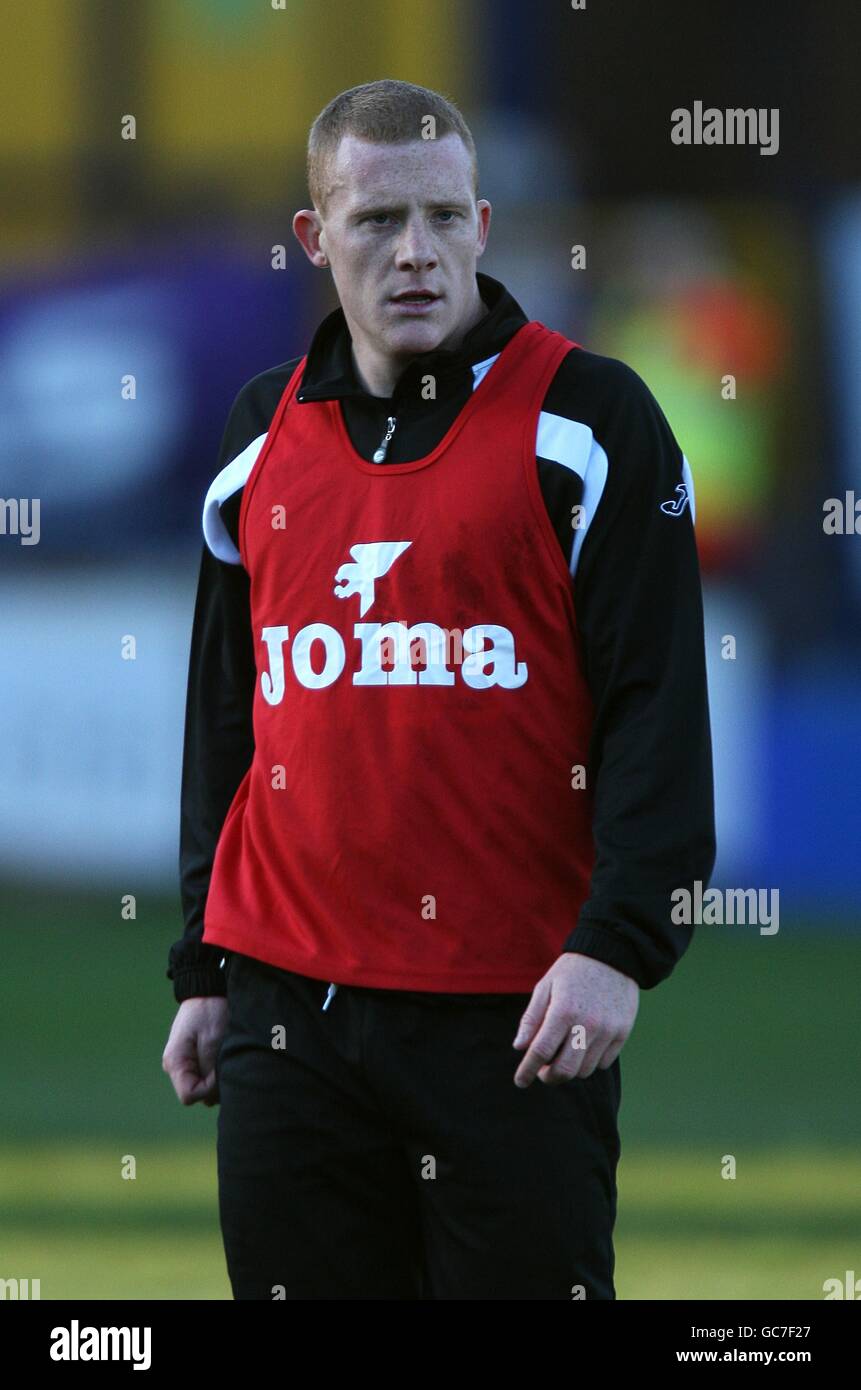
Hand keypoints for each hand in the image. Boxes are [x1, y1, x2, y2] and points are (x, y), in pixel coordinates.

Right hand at [162, 996, 228, 1106]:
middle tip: (225, 1060)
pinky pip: (205, 1076)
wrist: (205, 991)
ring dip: (217, 1077)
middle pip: (197, 1093)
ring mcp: (182, 1064)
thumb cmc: (210, 1012)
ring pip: (203, 1087)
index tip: (220, 1068)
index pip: (189, 1095)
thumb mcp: (214, 1040)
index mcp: (174, 1062)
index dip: (209, 1088)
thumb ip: (211, 1070)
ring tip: (224, 1054)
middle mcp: (174, 1067)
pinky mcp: (192, 1060)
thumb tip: (213, 1095)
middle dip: (215, 1084)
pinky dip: (216, 1070)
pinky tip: (221, 1054)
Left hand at [512, 953, 638, 1086]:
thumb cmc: (572, 972)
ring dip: (570, 1069)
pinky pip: (603, 1063)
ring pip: (584, 1071)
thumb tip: (519, 1048)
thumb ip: (531, 1018)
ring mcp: (608, 1030)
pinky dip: (590, 1062)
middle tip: (542, 1071)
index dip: (527, 1070)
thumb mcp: (545, 987)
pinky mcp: (622, 1032)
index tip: (520, 1081)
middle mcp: (587, 1024)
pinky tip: (583, 1047)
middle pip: (564, 1070)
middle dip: (549, 1077)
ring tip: (564, 1054)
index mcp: (563, 1011)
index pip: (541, 1052)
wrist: (611, 955)